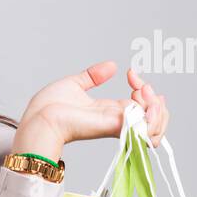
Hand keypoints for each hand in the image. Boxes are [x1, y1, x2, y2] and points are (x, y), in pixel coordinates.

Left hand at [11, 60, 170, 160]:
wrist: (38, 117)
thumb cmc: (49, 107)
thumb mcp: (75, 84)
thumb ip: (94, 76)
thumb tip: (111, 66)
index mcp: (110, 111)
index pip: (143, 107)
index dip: (145, 89)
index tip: (131, 74)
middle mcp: (118, 120)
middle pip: (155, 120)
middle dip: (156, 101)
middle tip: (140, 87)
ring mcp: (118, 125)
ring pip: (156, 127)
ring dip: (158, 109)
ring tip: (142, 92)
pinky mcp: (115, 127)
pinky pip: (146, 130)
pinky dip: (152, 116)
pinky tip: (140, 99)